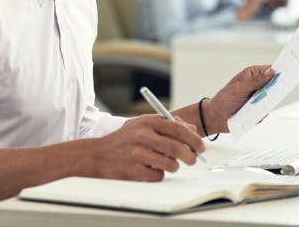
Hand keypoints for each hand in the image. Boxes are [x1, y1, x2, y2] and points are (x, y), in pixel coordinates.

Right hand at [78, 115, 205, 181]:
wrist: (97, 155)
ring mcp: (138, 154)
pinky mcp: (134, 171)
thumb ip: (167, 124)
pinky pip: (158, 176)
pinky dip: (158, 175)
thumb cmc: (124, 140)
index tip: (201, 147)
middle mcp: (143, 136)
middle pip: (177, 147)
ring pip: (171, 164)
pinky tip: (149, 169)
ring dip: (173, 166)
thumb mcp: (142, 125)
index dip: (193, 138)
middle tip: (193, 160)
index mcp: (147, 122)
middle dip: (191, 156)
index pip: (178, 128)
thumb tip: (192, 129)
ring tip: (166, 164)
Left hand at [203, 65, 274, 133]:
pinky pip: (265, 112)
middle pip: (273, 85)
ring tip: (257, 105)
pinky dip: (261, 114)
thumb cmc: (224, 99)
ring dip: (266, 103)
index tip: (288, 72)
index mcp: (252, 75)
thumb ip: (256, 81)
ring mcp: (258, 98)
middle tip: (275, 91)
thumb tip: (271, 72)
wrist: (216, 117)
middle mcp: (257, 85)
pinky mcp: (258, 110)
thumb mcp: (239, 89)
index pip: (270, 70)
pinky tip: (253, 114)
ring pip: (271, 100)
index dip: (279, 71)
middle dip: (275, 89)